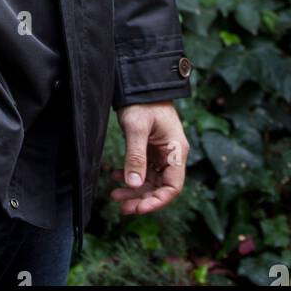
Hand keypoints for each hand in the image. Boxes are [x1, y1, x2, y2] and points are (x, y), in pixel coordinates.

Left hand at [110, 101, 189, 216]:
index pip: (172, 187)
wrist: (139, 82)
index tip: (138, 208)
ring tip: (114, 196)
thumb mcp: (137, 128)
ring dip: (134, 190)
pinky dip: (130, 175)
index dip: (157, 201)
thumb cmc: (142, 101)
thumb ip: (136, 156)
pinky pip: (143, 169)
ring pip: (150, 180)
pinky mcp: (150, 148)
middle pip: (160, 187)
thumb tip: (133, 184)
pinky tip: (115, 176)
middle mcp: (171, 155)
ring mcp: (160, 152)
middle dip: (142, 199)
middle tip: (122, 208)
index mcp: (176, 151)